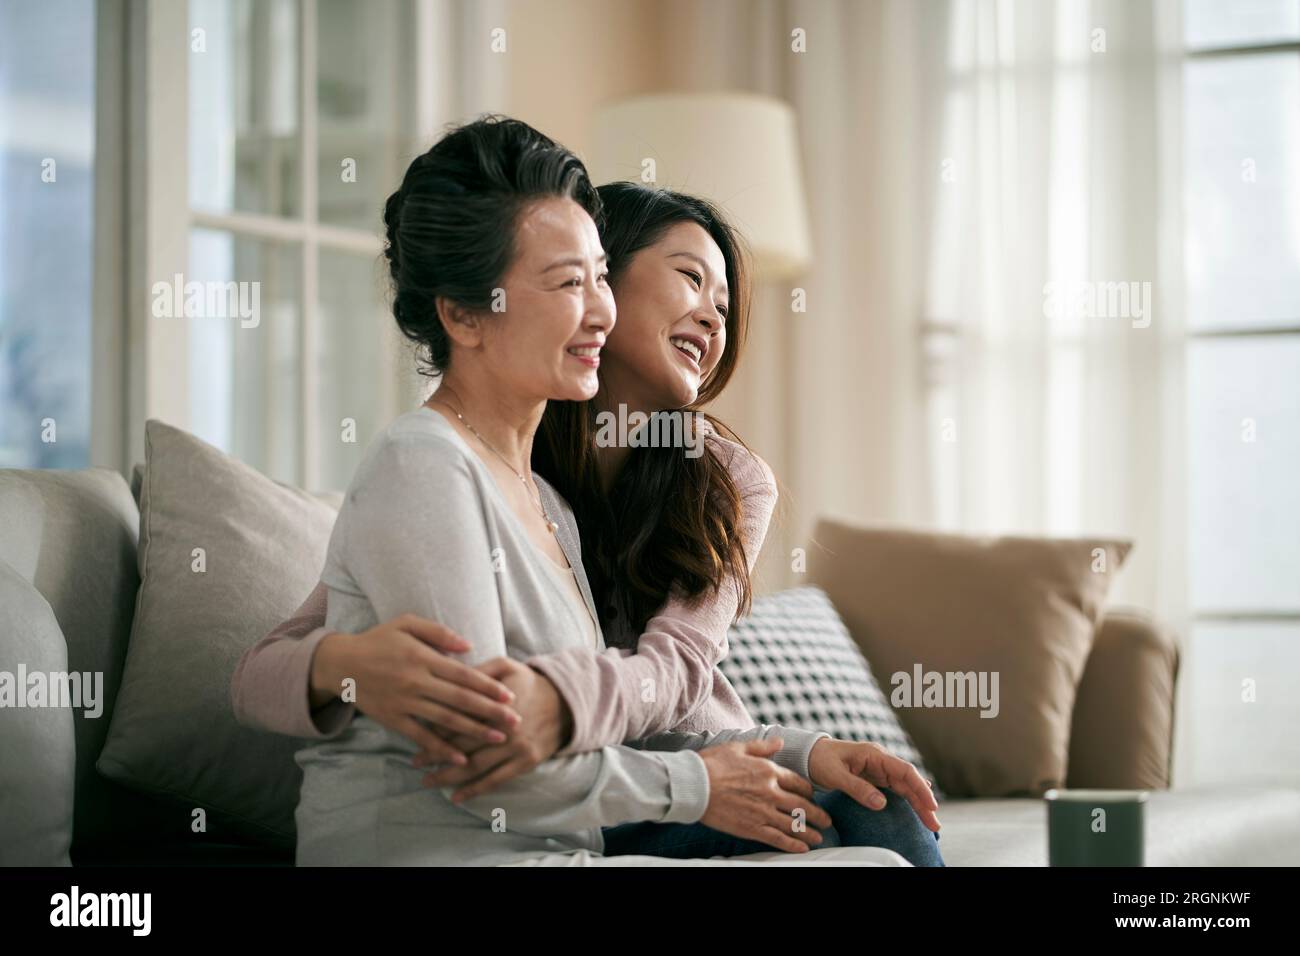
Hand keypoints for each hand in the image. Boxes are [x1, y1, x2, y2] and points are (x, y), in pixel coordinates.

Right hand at [310, 615, 521, 765]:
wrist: (341, 664)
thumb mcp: (407, 624)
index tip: (510, 695)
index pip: (464, 674)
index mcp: (423, 658)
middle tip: (515, 721)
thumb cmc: (378, 641)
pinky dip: (441, 749)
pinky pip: (421, 737)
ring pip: (446, 720)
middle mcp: (417, 681)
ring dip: (474, 731)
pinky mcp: (394, 719)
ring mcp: (405, 702)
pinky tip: (461, 758)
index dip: (489, 686)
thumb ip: (439, 633)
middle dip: (491, 711)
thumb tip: (469, 647)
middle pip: (461, 700)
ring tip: (498, 739)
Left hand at [417, 658, 572, 800]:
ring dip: (449, 776)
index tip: (416, 734)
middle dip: (436, 755)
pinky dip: (475, 790)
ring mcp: (516, 748)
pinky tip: (456, 797)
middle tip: (414, 762)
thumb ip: (479, 672)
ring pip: (476, 767)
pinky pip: (496, 780)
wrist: (567, 702)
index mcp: (496, 704)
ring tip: (428, 781)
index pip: (459, 718)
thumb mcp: (506, 666)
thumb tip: (450, 676)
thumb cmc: (530, 682)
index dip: (435, 728)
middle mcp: (505, 728)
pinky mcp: (526, 762)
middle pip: (463, 745)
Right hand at [698, 738, 833, 853]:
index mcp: (769, 771)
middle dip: (818, 815)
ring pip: (794, 825)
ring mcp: (763, 812)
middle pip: (802, 806)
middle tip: (826, 821)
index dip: (809, 792)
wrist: (693, 784)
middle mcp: (771, 792)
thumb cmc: (712, 764)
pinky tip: (802, 849)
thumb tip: (780, 742)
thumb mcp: (738, 747)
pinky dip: (792, 845)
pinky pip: (778, 839)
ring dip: (809, 833)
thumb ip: (763, 746)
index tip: (812, 797)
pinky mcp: (751, 828)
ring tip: (818, 838)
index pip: (799, 783)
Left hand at [807, 738, 940, 832]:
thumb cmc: (820, 759)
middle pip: (909, 781)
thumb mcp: (835, 775)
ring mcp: (879, 769)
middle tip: (934, 824)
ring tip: (930, 823)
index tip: (930, 804)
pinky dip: (908, 799)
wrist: (809, 754)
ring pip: (905, 787)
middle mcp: (881, 760)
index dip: (919, 788)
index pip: (904, 770)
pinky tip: (919, 807)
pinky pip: (896, 789)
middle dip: (924, 802)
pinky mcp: (874, 777)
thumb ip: (857, 788)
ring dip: (918, 804)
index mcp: (874, 754)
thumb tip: (881, 804)